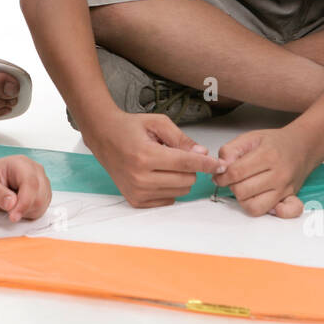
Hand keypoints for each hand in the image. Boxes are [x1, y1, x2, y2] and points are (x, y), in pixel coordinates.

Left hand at [0, 154, 51, 221]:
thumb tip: (11, 204)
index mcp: (20, 164)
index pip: (31, 184)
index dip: (24, 203)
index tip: (13, 216)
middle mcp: (35, 170)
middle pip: (40, 196)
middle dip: (24, 209)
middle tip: (7, 212)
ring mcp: (41, 180)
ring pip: (42, 204)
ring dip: (27, 211)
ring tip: (10, 205)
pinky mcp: (42, 192)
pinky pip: (41, 208)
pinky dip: (29, 212)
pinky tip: (17, 206)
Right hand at [87, 111, 221, 207]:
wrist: (103, 137)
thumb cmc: (130, 128)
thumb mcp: (158, 123)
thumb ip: (182, 139)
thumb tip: (203, 153)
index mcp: (145, 155)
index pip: (186, 163)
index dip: (207, 163)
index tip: (220, 164)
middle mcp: (140, 177)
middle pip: (186, 181)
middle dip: (190, 168)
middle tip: (176, 155)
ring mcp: (136, 191)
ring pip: (179, 192)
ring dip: (179, 178)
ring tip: (163, 164)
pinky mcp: (135, 200)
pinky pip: (168, 200)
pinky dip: (169, 188)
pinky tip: (158, 175)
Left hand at [217, 127, 319, 218]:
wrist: (302, 146)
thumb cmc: (276, 143)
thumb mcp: (250, 137)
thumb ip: (230, 150)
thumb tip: (220, 166)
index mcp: (267, 155)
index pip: (235, 173)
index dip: (222, 176)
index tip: (220, 175)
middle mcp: (278, 174)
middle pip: (242, 191)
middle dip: (232, 186)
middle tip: (234, 180)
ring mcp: (285, 188)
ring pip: (255, 207)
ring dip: (244, 200)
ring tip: (245, 188)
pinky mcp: (291, 198)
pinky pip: (282, 213)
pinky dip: (272, 212)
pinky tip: (263, 200)